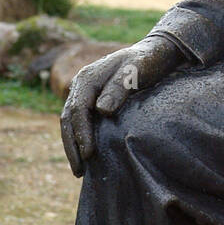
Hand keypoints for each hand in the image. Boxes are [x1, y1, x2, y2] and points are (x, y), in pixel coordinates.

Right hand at [60, 36, 183, 176]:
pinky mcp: (93, 101)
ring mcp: (85, 93)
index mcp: (87, 78)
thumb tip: (101, 110)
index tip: (89, 153)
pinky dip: (81, 139)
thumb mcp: (136, 70)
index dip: (81, 133)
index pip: (78, 109)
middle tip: (79, 171)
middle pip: (68, 119)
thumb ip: (120, 87)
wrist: (154, 53)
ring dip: (73, 146)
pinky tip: (88, 156)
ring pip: (71, 123)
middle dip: (72, 146)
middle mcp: (81, 85)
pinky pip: (81, 122)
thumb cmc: (147, 61)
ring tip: (80, 170)